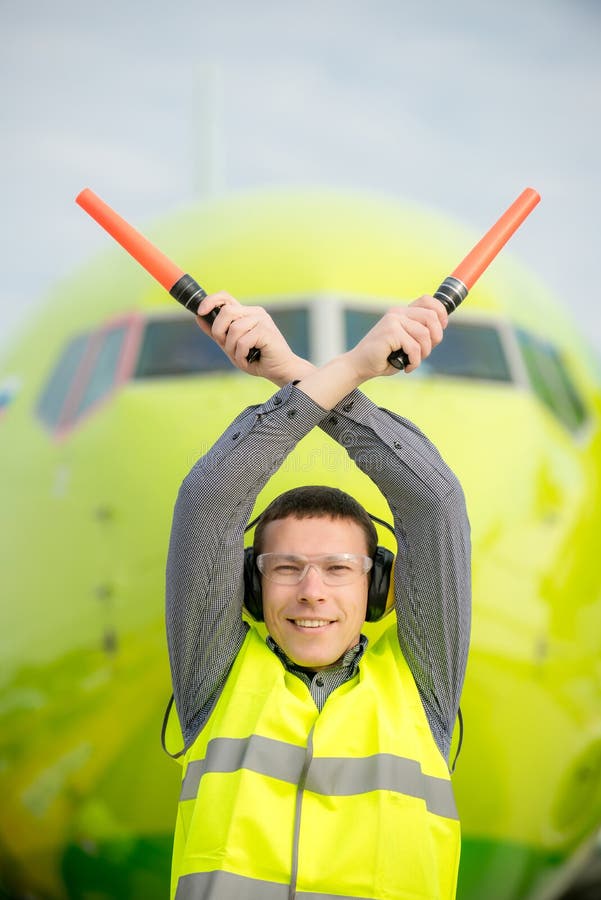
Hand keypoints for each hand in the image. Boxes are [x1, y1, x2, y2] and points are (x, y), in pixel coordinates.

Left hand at [196, 292, 312, 385]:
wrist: (280, 371)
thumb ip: (218, 333)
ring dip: (232, 348)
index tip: (200, 312)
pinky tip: (248, 360)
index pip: (225, 297)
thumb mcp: (231, 346)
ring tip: (241, 357)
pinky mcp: (267, 331)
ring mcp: (262, 320)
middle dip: (219, 332)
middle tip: (227, 347)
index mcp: (246, 313)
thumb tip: (199, 317)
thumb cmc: (257, 359)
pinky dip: (241, 355)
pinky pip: (243, 341)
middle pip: (226, 311)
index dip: (210, 301)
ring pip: (234, 328)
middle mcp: (254, 312)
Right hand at [345, 295, 447, 379]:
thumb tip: (439, 330)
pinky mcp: (390, 331)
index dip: (441, 313)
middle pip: (431, 317)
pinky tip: (407, 366)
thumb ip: (419, 334)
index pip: (428, 300)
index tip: (441, 329)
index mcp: (402, 312)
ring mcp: (393, 320)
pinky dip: (414, 361)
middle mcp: (397, 312)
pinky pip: (414, 347)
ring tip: (413, 361)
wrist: (360, 365)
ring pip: (424, 334)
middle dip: (436, 338)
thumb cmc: (384, 357)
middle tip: (425, 352)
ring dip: (424, 353)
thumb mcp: (405, 342)